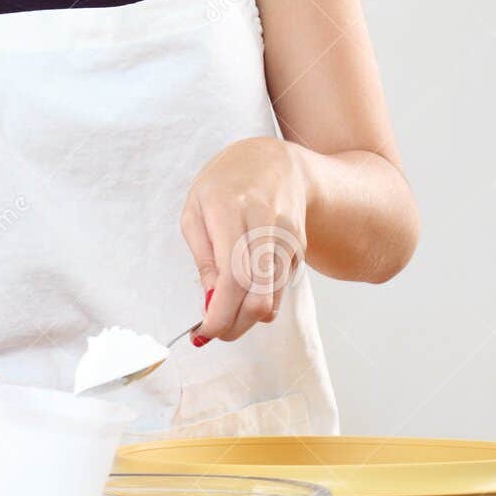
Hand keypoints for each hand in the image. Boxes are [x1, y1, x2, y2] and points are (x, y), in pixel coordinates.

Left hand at [181, 137, 308, 343]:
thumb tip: (209, 301)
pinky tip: (245, 291)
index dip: (220, 313)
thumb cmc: (225, 185)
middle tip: (215, 332)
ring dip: (248, 318)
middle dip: (235, 325)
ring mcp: (288, 238)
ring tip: (226, 313)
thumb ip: (203, 257)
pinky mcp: (299, 249)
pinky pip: (280, 288)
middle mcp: (266, 225)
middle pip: (258, 295)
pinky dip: (261, 301)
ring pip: (273, 297)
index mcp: (231, 210)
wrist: (274, 162)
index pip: (232, 276)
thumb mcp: (196, 211)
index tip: (204, 332)